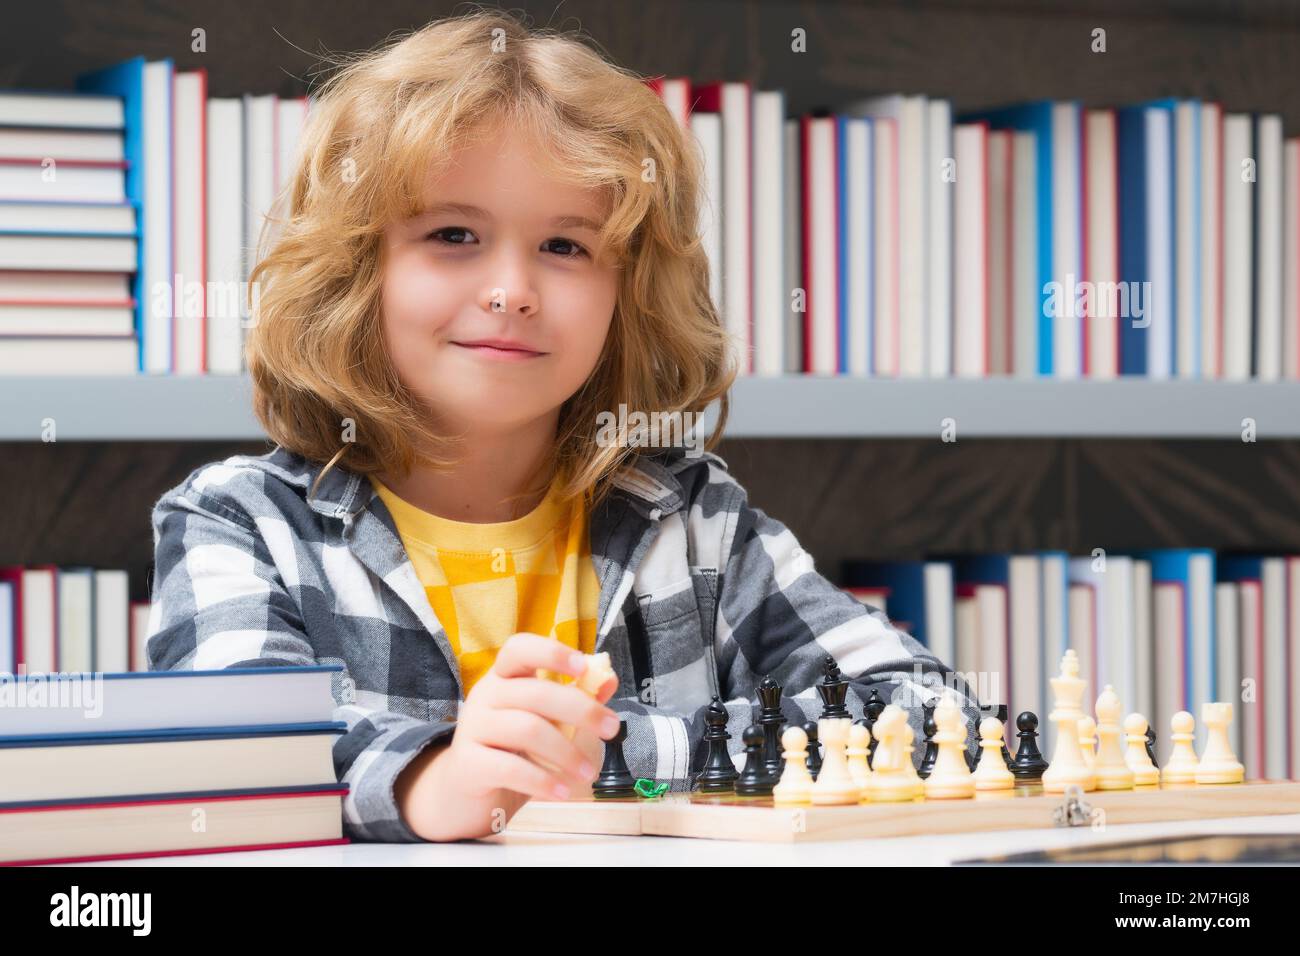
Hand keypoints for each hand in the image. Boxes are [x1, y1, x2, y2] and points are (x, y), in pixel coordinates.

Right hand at [395, 634, 618, 840]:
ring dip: (566, 753)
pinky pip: (511, 768)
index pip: (519, 649)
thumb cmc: (512, 745)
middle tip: (612, 729)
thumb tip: (609, 679)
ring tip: (589, 772)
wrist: (467, 787)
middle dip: (581, 710)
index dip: (551, 652)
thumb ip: (575, 697)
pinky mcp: (468, 762)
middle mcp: (485, 695)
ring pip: (527, 730)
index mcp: (504, 676)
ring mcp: (473, 727)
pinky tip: (563, 792)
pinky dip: (543, 781)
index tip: (583, 666)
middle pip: (536, 692)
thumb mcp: (545, 718)